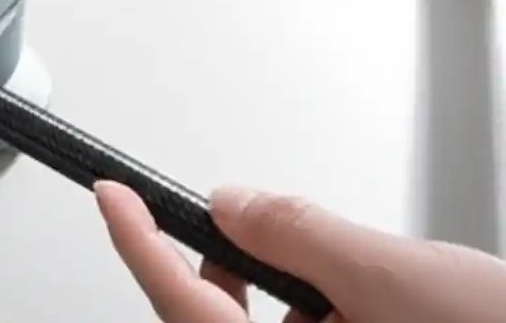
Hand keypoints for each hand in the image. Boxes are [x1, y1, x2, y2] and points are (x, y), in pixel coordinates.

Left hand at [94, 181, 505, 321]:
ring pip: (264, 321)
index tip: (111, 196)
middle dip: (223, 262)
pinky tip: (371, 295)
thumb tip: (234, 201)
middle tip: (243, 222)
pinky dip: (320, 302)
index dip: (138, 242)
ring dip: (289, 284)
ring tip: (357, 274)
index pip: (181, 302)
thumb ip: (302, 233)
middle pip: (212, 316)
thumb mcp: (395, 274)